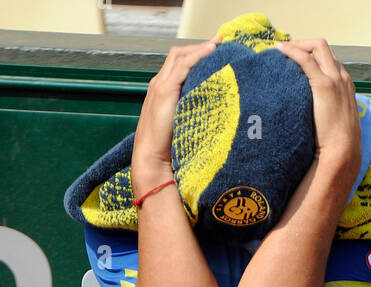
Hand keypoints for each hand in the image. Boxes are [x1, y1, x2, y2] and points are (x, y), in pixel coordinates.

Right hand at [132, 38, 219, 191]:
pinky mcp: (164, 91)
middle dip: (198, 47)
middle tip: (219, 44)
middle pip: (177, 54)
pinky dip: (197, 55)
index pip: (177, 63)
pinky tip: (211, 51)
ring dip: (200, 48)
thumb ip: (189, 112)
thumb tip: (210, 110)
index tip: (214, 52)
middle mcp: (158, 84)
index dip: (195, 55)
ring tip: (218, 44)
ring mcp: (160, 86)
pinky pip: (183, 65)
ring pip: (180, 56)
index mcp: (161, 90)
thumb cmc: (167, 148)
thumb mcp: (181, 124)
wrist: (152, 158)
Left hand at [274, 37, 360, 185]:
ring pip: (317, 47)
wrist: (342, 153)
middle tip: (286, 51)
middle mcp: (342, 78)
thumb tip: (312, 119)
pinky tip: (280, 50)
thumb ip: (327, 114)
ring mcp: (335, 80)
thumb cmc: (336, 145)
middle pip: (324, 48)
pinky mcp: (324, 85)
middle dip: (304, 44)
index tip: (297, 59)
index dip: (312, 54)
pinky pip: (307, 59)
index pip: (329, 59)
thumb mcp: (334, 124)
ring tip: (280, 49)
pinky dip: (293, 50)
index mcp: (345, 86)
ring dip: (297, 44)